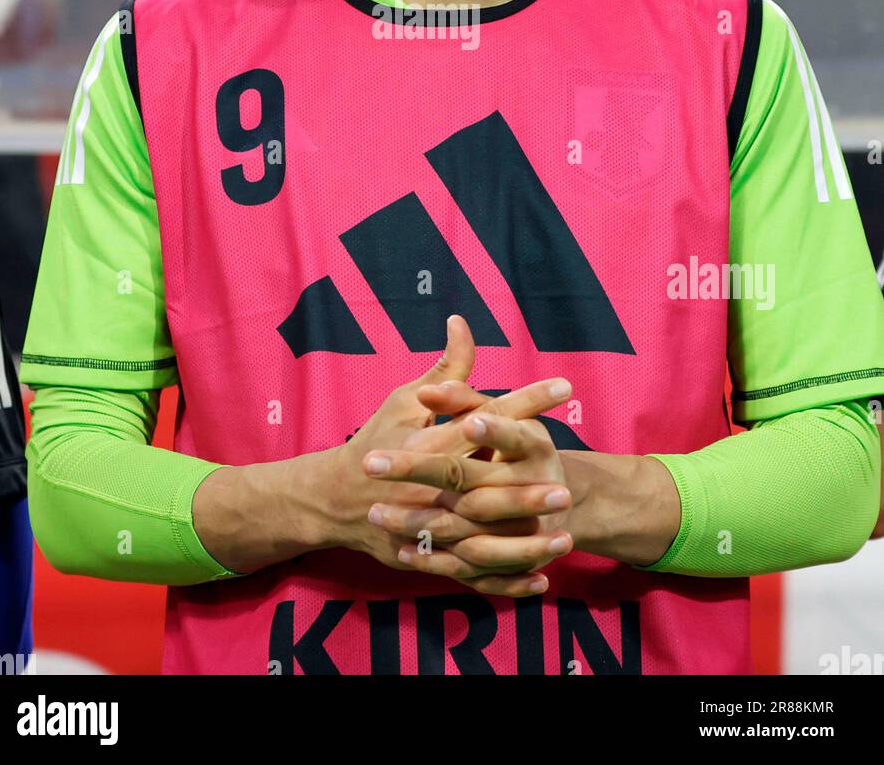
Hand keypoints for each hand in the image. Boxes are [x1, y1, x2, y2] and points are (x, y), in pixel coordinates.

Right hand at [322, 316, 572, 596]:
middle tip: (567, 485)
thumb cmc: (377, 441)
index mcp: (426, 443)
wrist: (336, 500)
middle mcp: (428, 488)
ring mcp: (428, 528)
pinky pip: (472, 575)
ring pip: (480, 540)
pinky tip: (542, 577)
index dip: (523, 403)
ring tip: (566, 535)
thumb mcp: (406, 400)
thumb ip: (446, 369)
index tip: (563, 388)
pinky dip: (506, 581)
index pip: (482, 419)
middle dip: (524, 489)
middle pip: (481, 488)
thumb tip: (462, 323)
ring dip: (523, 541)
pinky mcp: (430, 557)